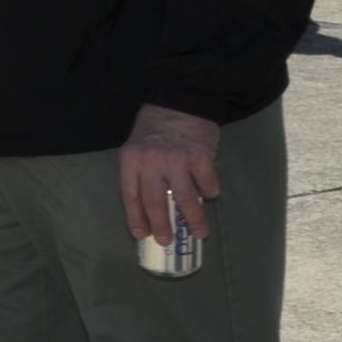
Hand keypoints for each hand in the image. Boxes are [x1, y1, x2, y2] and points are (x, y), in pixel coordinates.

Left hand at [120, 103, 223, 256]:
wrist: (181, 99)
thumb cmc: (156, 127)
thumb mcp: (137, 146)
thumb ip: (141, 172)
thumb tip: (151, 208)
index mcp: (131, 160)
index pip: (130, 196)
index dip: (135, 218)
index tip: (142, 235)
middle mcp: (151, 163)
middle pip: (155, 202)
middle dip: (162, 226)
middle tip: (167, 241)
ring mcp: (177, 161)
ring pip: (185, 199)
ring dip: (193, 220)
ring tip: (199, 233)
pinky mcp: (201, 158)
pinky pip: (207, 185)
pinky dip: (210, 192)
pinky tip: (210, 193)